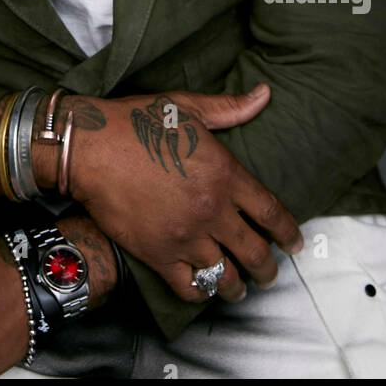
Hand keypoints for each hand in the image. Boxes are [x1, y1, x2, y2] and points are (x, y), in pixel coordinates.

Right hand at [60, 85, 304, 304]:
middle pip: (255, 252)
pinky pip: (190, 286)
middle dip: (268, 269)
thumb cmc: (136, 123)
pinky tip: (204, 288)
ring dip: (237, 286)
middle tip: (269, 274)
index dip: (288, 233)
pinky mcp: (159, 254)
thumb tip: (264, 94)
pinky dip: (201, 291)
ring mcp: (186, 236)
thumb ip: (229, 108)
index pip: (271, 212)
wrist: (90, 148)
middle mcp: (212, 209)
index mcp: (225, 173)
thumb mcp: (186, 107)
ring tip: (239, 289)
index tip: (294, 244)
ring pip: (226, 275)